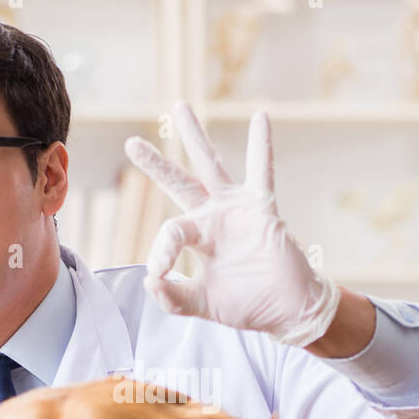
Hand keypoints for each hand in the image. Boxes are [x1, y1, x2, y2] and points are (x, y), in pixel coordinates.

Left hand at [124, 101, 340, 347]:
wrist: (287, 309)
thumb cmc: (248, 304)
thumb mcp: (203, 304)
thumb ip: (174, 298)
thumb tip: (150, 281)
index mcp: (197, 238)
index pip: (169, 233)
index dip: (160, 251)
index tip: (159, 272)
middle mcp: (213, 218)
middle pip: (179, 183)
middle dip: (156, 164)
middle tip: (131, 144)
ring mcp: (236, 209)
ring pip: (210, 166)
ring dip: (195, 137)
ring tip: (179, 108)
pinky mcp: (262, 208)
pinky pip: (262, 171)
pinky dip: (261, 145)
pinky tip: (259, 117)